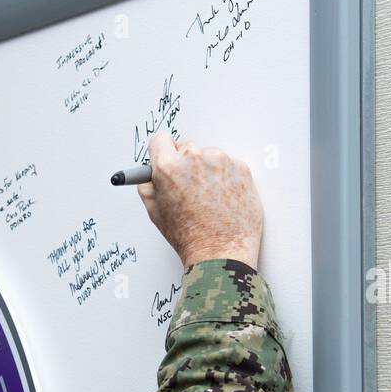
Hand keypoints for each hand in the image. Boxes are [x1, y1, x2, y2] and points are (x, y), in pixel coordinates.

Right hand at [137, 130, 262, 270]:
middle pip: (186, 145)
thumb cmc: (190, 237)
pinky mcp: (241, 168)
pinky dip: (226, 177)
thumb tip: (149, 177)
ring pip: (209, 156)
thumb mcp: (156, 214)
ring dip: (207, 170)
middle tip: (188, 187)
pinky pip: (229, 165)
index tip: (166, 158)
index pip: (160, 140)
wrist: (221, 252)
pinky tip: (222, 199)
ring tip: (208, 198)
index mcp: (168, 167)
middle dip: (185, 162)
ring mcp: (221, 161)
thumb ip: (149, 189)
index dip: (161, 152)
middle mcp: (194, 158)